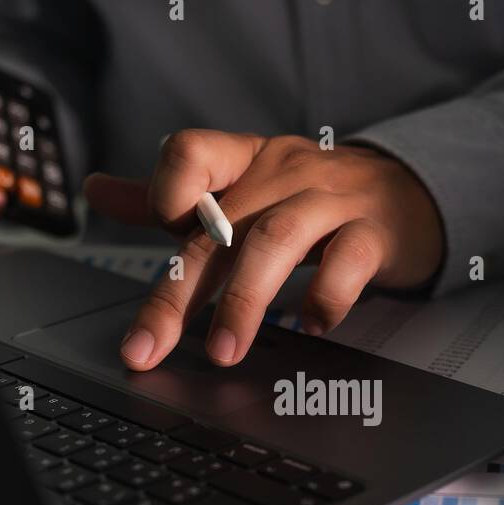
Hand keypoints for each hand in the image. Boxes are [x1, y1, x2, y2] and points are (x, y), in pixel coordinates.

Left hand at [84, 131, 444, 369]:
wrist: (406, 193)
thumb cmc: (311, 198)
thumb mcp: (244, 189)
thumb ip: (175, 195)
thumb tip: (97, 191)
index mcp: (246, 161)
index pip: (191, 151)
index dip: (167, 188)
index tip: (157, 230)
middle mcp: (284, 175)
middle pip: (222, 227)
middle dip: (178, 292)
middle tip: (148, 348)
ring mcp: (332, 201)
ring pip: (279, 241)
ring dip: (245, 300)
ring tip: (225, 352)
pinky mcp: (375, 233)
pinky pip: (350, 259)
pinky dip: (328, 295)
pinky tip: (312, 325)